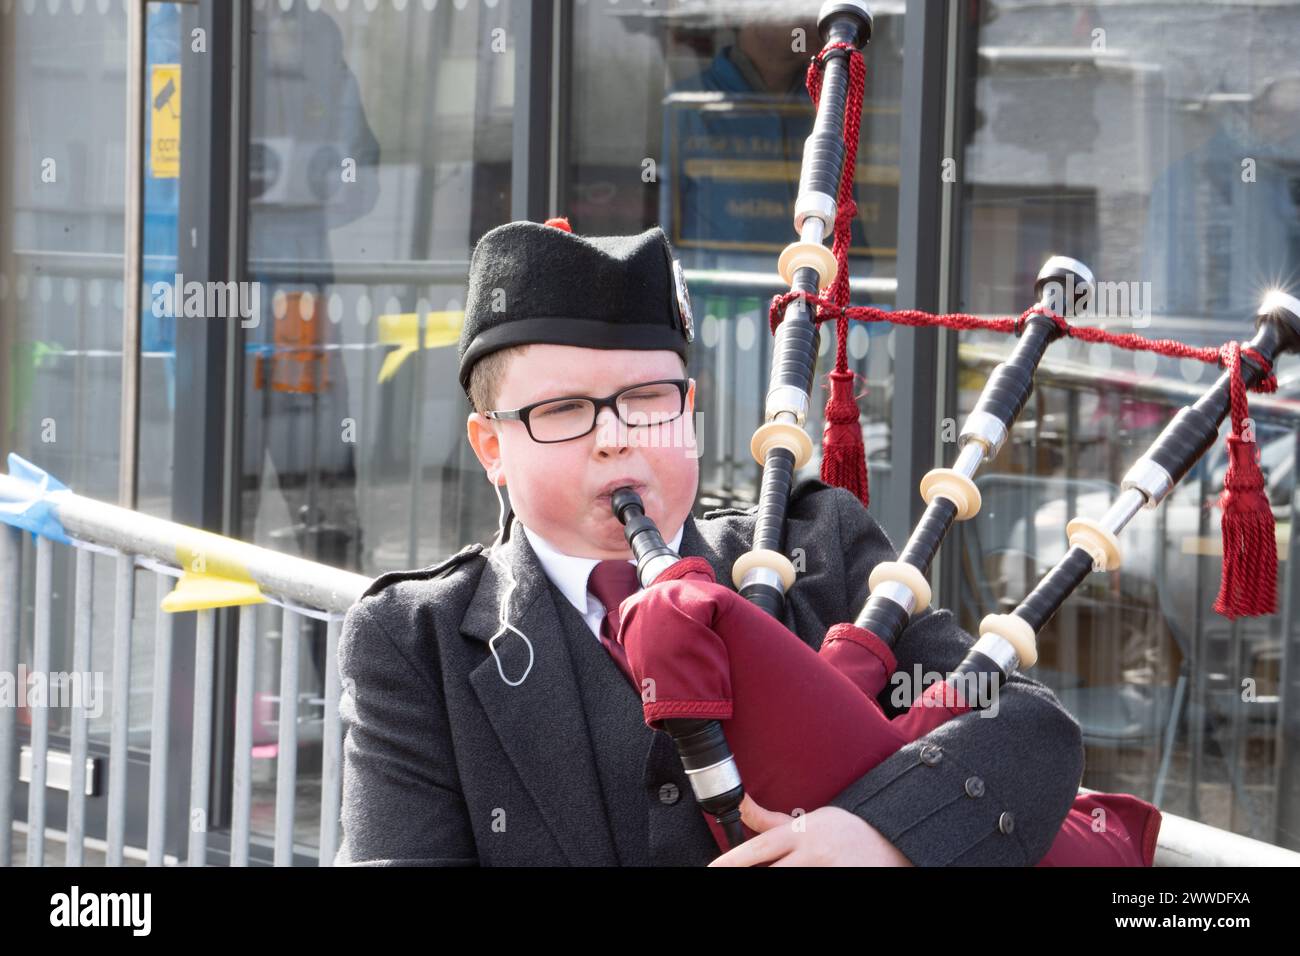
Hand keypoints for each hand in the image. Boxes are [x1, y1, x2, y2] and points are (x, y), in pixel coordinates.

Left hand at [707, 794, 914, 866]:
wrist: (890, 843)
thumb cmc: (845, 830)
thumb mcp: (808, 819)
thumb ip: (770, 820)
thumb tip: (740, 804)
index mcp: (802, 833)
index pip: (758, 849)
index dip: (731, 861)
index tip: (712, 869)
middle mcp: (811, 855)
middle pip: (768, 874)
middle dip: (749, 876)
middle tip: (730, 874)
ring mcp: (824, 874)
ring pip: (785, 882)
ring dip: (771, 878)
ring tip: (777, 869)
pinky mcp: (833, 883)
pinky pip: (804, 890)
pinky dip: (791, 884)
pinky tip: (791, 875)